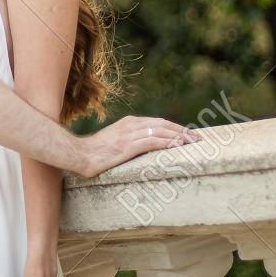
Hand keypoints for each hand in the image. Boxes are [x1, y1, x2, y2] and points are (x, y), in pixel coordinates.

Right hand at [74, 117, 197, 179]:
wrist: (78, 154)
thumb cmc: (93, 152)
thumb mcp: (113, 142)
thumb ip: (128, 142)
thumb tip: (141, 150)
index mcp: (129, 123)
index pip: (158, 123)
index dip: (175, 128)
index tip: (187, 134)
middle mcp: (131, 125)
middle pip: (163, 124)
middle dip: (182, 131)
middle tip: (197, 138)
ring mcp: (129, 134)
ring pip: (161, 131)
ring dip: (180, 136)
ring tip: (193, 143)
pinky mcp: (128, 145)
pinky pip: (153, 141)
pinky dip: (167, 142)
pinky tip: (178, 145)